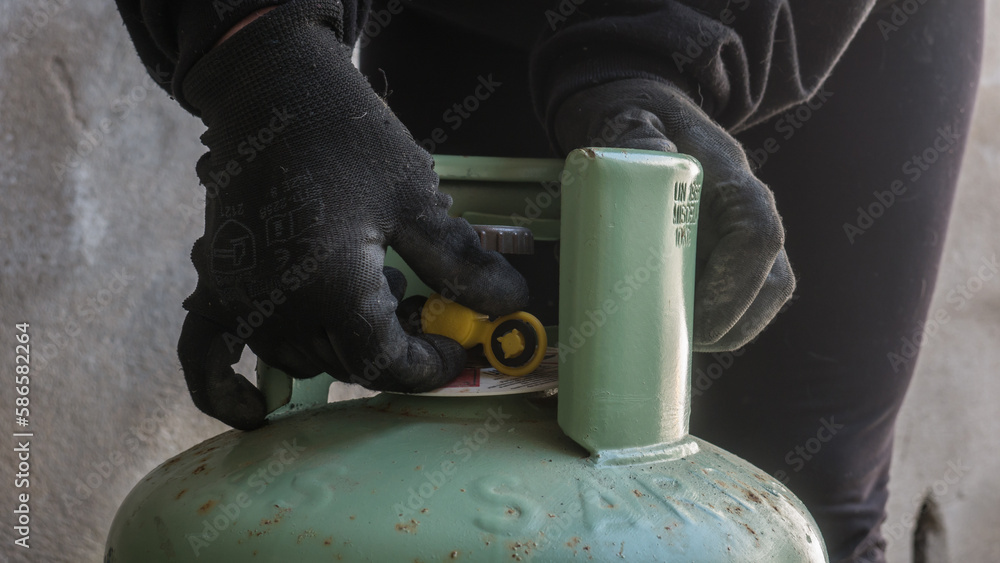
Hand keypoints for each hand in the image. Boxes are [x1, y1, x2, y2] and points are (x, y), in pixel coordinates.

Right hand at [176, 3, 526, 429]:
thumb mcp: (417, 197)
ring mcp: (239, 296)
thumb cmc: (347, 136)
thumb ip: (459, 261)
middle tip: (428, 307)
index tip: (458, 347)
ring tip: (374, 295)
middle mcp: (278, 302)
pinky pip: (208, 355)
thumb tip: (511, 302)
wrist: (276, 92)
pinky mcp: (217, 283)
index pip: (386, 363)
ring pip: (301, 359)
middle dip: (395, 347)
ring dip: (342, 346)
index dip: (430, 365)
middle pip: (348, 363)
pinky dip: (227, 390)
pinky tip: (256, 412)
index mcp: (330, 284)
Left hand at [553, 79, 793, 351]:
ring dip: (725, 331)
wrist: (640, 115)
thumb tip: (653, 155)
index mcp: (733, 181)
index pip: (759, 237)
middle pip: (771, 282)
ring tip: (671, 341)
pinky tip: (671, 332)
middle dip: (731, 324)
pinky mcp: (724, 258)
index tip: (693, 317)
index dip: (735, 286)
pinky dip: (713, 326)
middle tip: (674, 342)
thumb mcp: (626, 118)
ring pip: (761, 299)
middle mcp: (748, 214)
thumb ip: (634, 133)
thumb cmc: (635, 119)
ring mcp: (739, 239)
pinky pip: (737, 303)